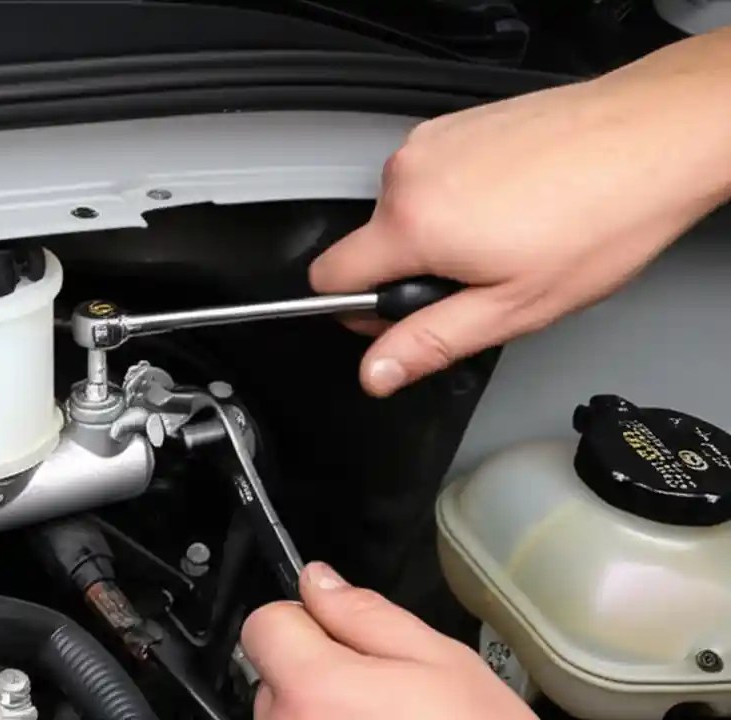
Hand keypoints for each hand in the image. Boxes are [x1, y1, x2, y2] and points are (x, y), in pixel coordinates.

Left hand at [241, 561, 535, 719]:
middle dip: (314, 674)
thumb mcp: (440, 661)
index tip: (340, 638)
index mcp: (314, 688)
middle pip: (273, 675)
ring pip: (286, 716)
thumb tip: (316, 581)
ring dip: (321, 715)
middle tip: (381, 697)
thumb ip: (365, 614)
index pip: (263, 625)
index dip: (303, 622)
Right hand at [311, 29, 730, 396]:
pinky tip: (513, 203)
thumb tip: (376, 372)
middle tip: (483, 279)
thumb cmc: (600, 218)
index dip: (358, 312)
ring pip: (404, 210)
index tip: (402, 319)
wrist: (653, 138)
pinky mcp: (454, 123)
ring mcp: (430, 141)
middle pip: (371, 244)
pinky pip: (430, 175)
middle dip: (413, 270)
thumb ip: (431, 342)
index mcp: (413, 224)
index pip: (327, 277)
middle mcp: (409, 174)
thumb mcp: (514, 308)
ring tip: (508, 235)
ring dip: (438, 232)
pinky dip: (458, 196)